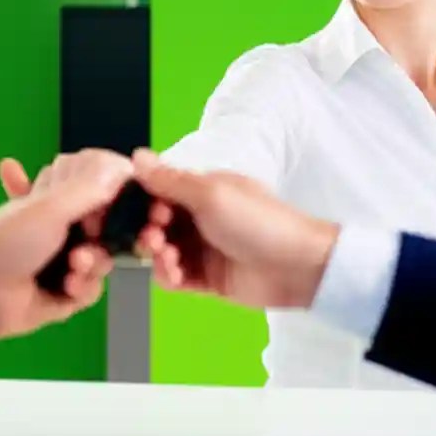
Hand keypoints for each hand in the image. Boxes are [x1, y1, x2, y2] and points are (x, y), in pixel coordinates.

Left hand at [0, 157, 130, 337]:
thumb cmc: (3, 243)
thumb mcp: (50, 207)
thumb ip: (91, 186)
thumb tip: (122, 166)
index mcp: (56, 196)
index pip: (101, 185)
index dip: (113, 194)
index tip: (111, 201)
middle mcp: (63, 226)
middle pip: (110, 225)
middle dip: (105, 233)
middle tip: (92, 233)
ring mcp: (65, 259)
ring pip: (105, 258)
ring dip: (93, 263)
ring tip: (73, 267)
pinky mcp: (67, 291)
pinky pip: (94, 287)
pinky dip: (82, 287)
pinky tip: (64, 287)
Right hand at [130, 149, 339, 308]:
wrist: (297, 267)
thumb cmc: (261, 223)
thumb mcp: (211, 194)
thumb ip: (170, 179)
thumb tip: (138, 156)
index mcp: (203, 190)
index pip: (160, 191)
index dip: (145, 201)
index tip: (144, 209)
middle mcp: (201, 217)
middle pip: (156, 223)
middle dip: (148, 230)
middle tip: (155, 236)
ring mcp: (204, 248)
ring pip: (162, 252)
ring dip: (157, 255)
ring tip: (169, 257)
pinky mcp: (208, 278)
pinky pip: (174, 277)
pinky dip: (168, 276)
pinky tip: (176, 274)